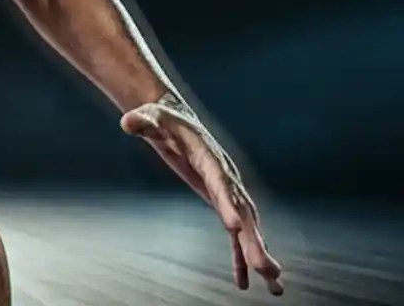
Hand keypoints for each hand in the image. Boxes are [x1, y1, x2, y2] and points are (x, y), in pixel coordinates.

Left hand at [121, 94, 283, 295]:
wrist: (176, 118)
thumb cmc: (162, 118)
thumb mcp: (150, 117)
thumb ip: (142, 121)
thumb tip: (128, 122)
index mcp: (209, 157)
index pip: (220, 182)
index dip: (228, 203)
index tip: (235, 227)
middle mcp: (225, 177)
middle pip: (243, 211)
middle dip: (254, 241)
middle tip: (268, 270)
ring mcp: (226, 191)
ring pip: (247, 227)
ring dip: (259, 255)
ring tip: (275, 286)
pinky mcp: (220, 201)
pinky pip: (233, 233)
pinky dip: (238, 256)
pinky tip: (243, 281)